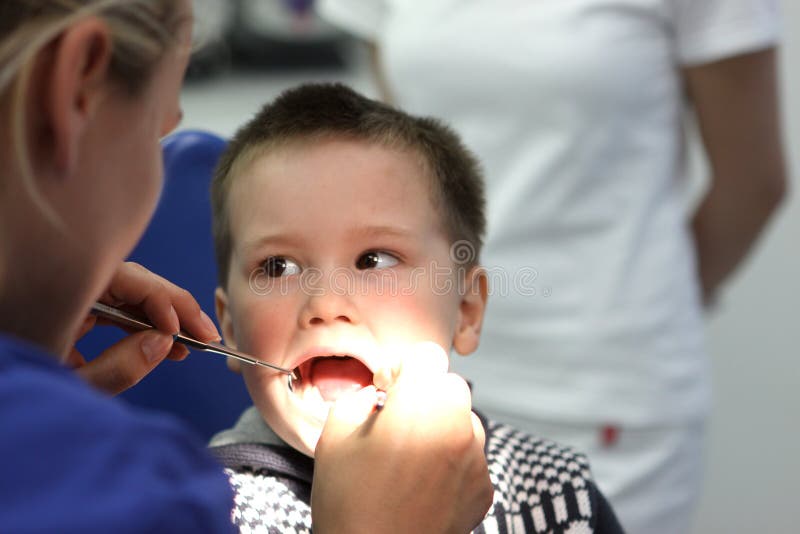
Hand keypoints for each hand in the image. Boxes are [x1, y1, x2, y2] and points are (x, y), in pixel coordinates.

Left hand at [66, 262, 219, 393]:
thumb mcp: (73, 387)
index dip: (160, 300)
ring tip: (195, 342)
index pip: (126, 277)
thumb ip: (117, 367)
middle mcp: (69, 285)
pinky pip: (118, 309)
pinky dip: (144, 325)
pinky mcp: (76, 311)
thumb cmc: (16, 401)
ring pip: (131, 295)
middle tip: (206, 335)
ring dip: (165, 318)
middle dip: (174, 307)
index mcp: (62, 292)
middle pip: (134, 282)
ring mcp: (72, 297)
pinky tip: (169, 344)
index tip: (180, 331)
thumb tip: (163, 342)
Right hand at [311, 342, 492, 533]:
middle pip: (449, 385)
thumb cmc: (349, 502)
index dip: (402, 367)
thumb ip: (360, 398)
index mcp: (422, 404)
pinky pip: (469, 455)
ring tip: (408, 458)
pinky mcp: (483, 488)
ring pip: (463, 419)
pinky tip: (422, 483)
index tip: (388, 388)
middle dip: (423, 396)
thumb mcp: (335, 435)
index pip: (426, 356)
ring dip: (440, 426)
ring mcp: (475, 459)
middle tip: (395, 422)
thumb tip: (378, 395)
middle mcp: (458, 425)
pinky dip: (451, 459)